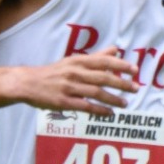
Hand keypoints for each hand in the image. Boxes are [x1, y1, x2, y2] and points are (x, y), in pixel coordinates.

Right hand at [13, 52, 138, 112]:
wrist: (28, 83)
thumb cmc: (54, 72)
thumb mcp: (74, 61)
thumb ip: (96, 56)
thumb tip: (116, 50)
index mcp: (78, 61)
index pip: (103, 61)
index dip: (120, 65)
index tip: (134, 70)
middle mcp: (74, 73)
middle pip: (103, 77)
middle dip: (121, 83)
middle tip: (136, 88)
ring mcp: (69, 87)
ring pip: (96, 92)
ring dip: (113, 98)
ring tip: (125, 103)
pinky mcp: (63, 101)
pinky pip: (85, 106)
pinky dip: (99, 110)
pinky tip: (109, 113)